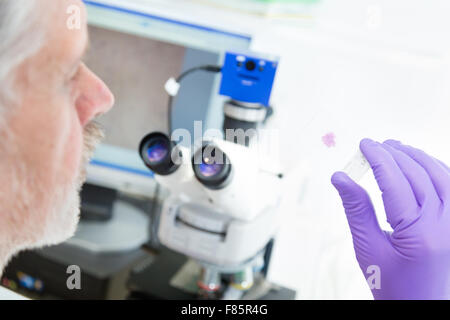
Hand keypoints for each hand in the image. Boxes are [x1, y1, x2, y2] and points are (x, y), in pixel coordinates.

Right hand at [331, 139, 449, 299]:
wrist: (421, 307)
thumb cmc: (394, 286)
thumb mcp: (368, 249)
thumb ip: (356, 209)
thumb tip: (341, 178)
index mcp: (419, 234)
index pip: (395, 181)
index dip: (378, 159)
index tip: (365, 145)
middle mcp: (445, 226)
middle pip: (419, 174)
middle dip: (395, 154)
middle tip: (375, 145)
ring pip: (441, 175)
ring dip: (418, 157)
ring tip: (396, 148)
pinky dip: (437, 169)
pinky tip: (422, 164)